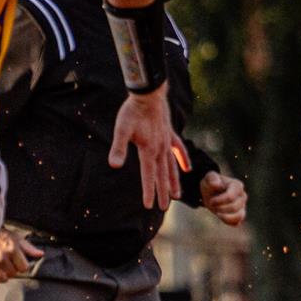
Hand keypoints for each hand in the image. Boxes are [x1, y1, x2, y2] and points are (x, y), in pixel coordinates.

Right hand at [0, 230, 44, 286]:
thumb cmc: (1, 235)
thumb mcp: (17, 238)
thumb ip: (29, 248)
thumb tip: (40, 254)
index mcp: (12, 249)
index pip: (23, 268)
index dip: (22, 266)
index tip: (18, 262)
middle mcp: (2, 256)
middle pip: (13, 274)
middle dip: (13, 270)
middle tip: (9, 265)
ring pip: (2, 279)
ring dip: (4, 277)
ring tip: (3, 271)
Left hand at [108, 89, 183, 207]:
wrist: (148, 93)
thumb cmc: (132, 111)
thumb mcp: (121, 129)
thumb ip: (118, 148)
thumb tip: (114, 165)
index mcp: (149, 150)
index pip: (148, 175)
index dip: (148, 191)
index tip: (148, 205)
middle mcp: (160, 149)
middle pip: (162, 175)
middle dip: (163, 192)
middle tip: (165, 207)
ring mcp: (167, 142)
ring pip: (172, 166)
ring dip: (174, 181)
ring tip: (177, 195)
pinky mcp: (170, 134)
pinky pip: (178, 149)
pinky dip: (182, 159)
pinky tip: (187, 168)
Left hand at [201, 172, 247, 225]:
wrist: (211, 192)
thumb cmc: (211, 184)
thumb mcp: (208, 178)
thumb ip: (211, 178)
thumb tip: (216, 184)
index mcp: (237, 185)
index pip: (231, 197)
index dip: (220, 201)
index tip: (211, 201)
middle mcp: (242, 196)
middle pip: (234, 207)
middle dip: (221, 208)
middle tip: (212, 205)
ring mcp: (242, 206)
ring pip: (239, 216)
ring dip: (225, 216)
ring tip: (217, 213)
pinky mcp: (239, 214)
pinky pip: (237, 222)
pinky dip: (229, 221)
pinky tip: (221, 216)